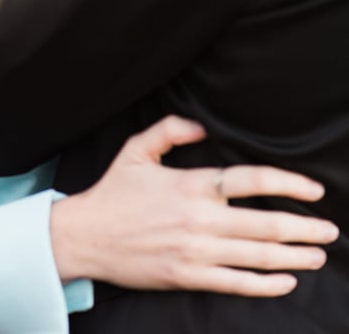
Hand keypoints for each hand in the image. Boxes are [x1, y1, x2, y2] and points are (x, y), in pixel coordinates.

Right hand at [50, 115, 338, 296]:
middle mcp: (199, 219)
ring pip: (256, 256)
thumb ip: (170, 130)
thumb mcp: (137, 149)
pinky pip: (236, 283)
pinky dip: (265, 284)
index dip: (287, 183)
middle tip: (329, 230)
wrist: (86, 236)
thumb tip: (202, 126)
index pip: (251, 181)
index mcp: (191, 184)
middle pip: (264, 224)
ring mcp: (196, 251)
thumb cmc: (113, 192)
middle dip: (303, 228)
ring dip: (293, 257)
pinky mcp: (188, 276)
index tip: (313, 189)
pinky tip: (285, 281)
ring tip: (316, 256)